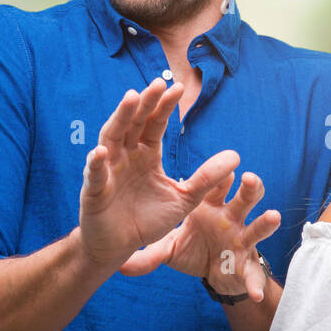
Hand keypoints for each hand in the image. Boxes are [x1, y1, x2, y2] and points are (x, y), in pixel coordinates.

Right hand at [78, 79, 239, 266]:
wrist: (121, 247)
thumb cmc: (148, 219)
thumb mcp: (185, 199)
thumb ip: (207, 178)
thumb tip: (236, 156)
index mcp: (146, 154)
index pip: (155, 124)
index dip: (165, 106)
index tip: (179, 88)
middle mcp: (125, 155)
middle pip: (134, 123)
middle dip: (145, 103)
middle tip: (158, 83)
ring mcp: (107, 170)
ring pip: (111, 138)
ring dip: (120, 118)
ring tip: (131, 98)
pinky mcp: (93, 192)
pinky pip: (94, 175)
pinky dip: (96, 164)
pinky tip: (100, 152)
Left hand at [118, 170, 281, 300]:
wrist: (212, 272)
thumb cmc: (193, 248)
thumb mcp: (169, 248)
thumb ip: (149, 252)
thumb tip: (119, 263)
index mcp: (210, 207)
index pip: (217, 186)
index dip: (222, 176)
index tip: (226, 167)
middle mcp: (231, 218)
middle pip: (245, 198)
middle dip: (250, 188)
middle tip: (248, 179)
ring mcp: (243, 239)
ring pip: (259, 227)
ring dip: (265, 223)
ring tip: (272, 217)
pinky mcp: (248, 264)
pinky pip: (253, 274)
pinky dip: (254, 284)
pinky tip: (254, 293)